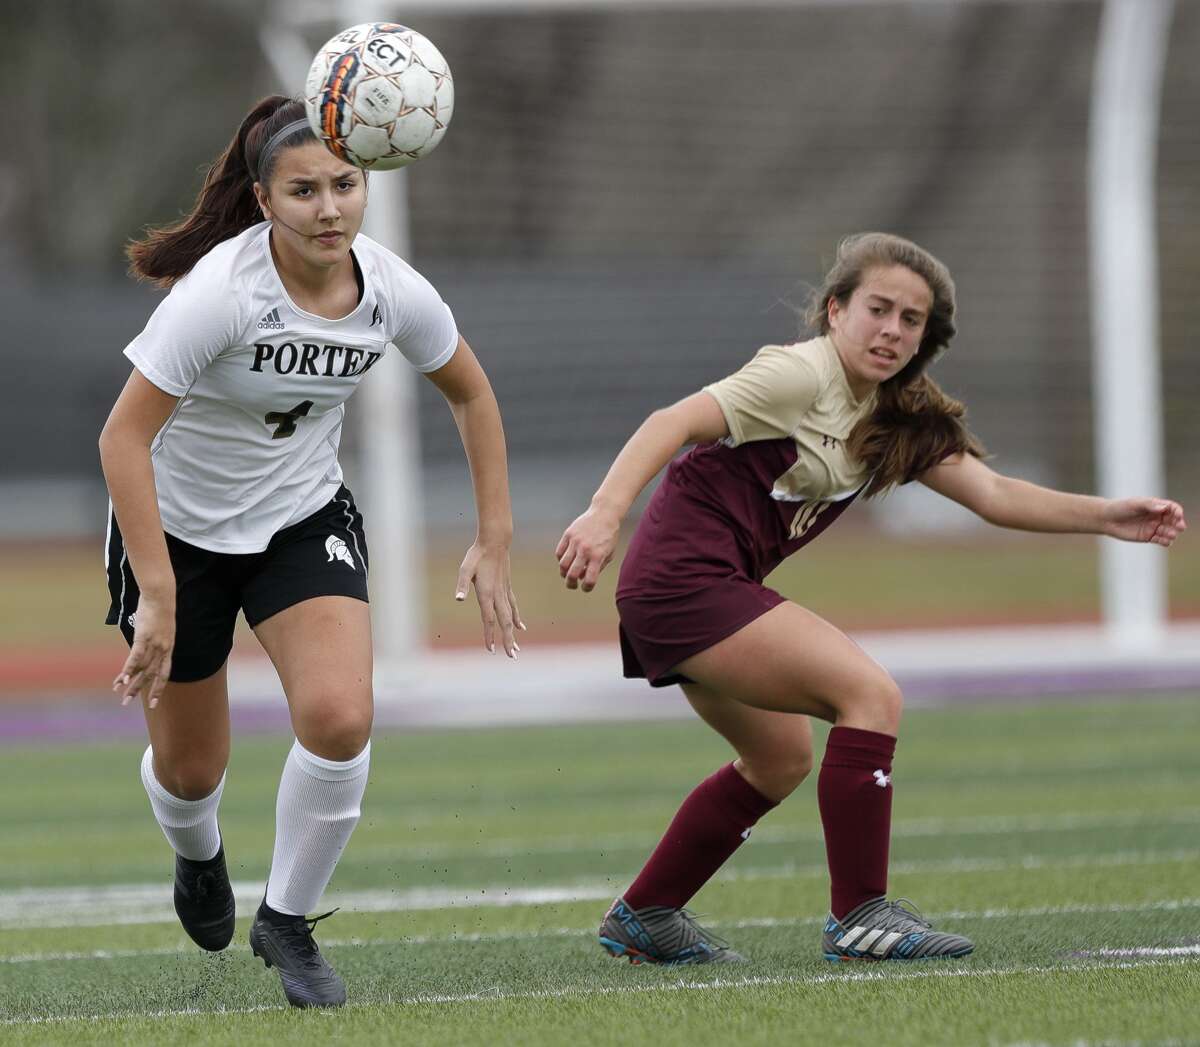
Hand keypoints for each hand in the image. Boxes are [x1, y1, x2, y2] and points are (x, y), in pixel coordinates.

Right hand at [113, 594, 174, 708]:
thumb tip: (145, 647)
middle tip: (128, 703)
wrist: (161, 594)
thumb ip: (155, 641)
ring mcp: (154, 643)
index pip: (164, 672)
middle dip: (141, 690)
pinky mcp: (143, 637)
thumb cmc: (159, 609)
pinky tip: (122, 679)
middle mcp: (163, 648)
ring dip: (129, 682)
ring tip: (120, 692)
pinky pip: (136, 657)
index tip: (154, 702)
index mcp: (168, 647)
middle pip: (152, 675)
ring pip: (142, 668)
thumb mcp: (160, 628)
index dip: (158, 688)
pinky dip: (129, 669)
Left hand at [455, 542, 524, 656]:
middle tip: (512, 657)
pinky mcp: (507, 589)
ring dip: (513, 634)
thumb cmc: (477, 555)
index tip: (491, 650)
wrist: (495, 542)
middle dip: (508, 641)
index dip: (489, 635)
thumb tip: (458, 599)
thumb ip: (462, 585)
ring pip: (510, 618)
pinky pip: (513, 608)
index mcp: (487, 594)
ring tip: (516, 649)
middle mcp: (498, 596)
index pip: (488, 619)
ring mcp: (504, 593)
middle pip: (504, 623)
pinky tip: (520, 627)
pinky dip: (516, 619)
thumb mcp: (465, 568)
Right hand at [555, 505, 619, 591]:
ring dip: (564, 572)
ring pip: (563, 564)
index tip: (586, 587)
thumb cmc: (609, 536)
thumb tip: (582, 576)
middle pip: (572, 574)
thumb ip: (598, 567)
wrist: (605, 513)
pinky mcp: (568, 534)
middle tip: (573, 585)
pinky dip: (561, 559)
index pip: (589, 579)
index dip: (587, 588)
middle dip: (571, 584)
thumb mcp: (609, 553)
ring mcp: (575, 541)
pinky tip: (567, 559)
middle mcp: (585, 550)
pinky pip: (559, 552)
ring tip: (567, 573)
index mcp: (598, 556)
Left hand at [1103, 497, 1186, 545]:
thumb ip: (1150, 505)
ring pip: (1169, 531)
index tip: (1178, 515)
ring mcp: (1154, 527)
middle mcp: (1157, 517)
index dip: (1178, 512)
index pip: (1172, 508)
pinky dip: (1166, 541)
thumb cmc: (1120, 508)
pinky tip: (1166, 542)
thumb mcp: (1135, 504)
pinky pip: (1161, 540)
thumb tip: (1164, 508)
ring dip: (1172, 533)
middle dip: (1178, 524)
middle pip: (1174, 521)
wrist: (1106, 519)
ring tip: (1171, 535)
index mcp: (1156, 506)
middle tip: (1180, 527)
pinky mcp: (1148, 537)